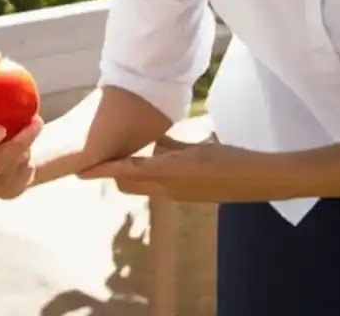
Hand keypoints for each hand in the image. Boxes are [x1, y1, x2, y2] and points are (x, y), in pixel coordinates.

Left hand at [77, 136, 294, 201]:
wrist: (259, 179)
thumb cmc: (230, 158)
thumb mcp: (196, 147)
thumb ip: (171, 146)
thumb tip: (152, 142)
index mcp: (167, 174)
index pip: (125, 171)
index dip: (102, 170)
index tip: (80, 171)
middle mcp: (167, 189)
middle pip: (127, 184)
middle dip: (112, 173)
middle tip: (99, 156)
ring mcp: (177, 196)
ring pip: (141, 186)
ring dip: (129, 174)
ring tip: (119, 155)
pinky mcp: (187, 198)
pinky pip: (158, 187)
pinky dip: (148, 175)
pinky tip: (154, 160)